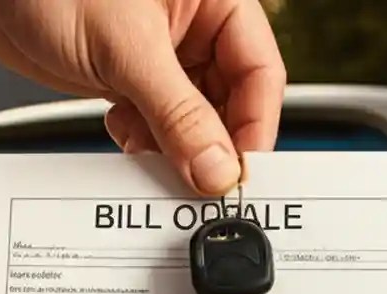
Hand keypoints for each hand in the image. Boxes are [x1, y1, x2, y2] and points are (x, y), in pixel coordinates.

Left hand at [0, 0, 285, 195]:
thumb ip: (178, 114)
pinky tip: (127, 136)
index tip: (239, 173)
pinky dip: (145, 141)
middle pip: (230, 101)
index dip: (254, 127)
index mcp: (217, 0)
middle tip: (202, 183)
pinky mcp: (129, 76)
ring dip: (176, 147)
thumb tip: (217, 167)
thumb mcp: (127, 49)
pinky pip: (156, 122)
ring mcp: (162, 54)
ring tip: (157, 160)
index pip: (260, 72)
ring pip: (192, 118)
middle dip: (212, 144)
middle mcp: (195, 26)